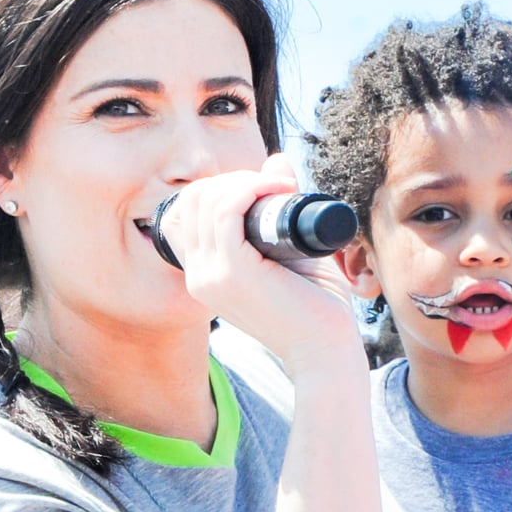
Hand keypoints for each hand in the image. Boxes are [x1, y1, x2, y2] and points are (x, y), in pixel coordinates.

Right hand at [157, 155, 362, 370]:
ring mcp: (210, 276)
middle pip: (191, 200)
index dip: (217, 190)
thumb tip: (276, 161)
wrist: (328, 351)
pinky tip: (276, 189)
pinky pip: (225, 211)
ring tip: (280, 187)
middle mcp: (198, 277)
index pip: (183, 213)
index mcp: (203, 276)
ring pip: (206, 201)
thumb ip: (275, 211)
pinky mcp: (233, 273)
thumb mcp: (286, 250)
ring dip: (243, 181)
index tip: (259, 190)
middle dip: (230, 179)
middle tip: (273, 186)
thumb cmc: (315, 305)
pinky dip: (250, 189)